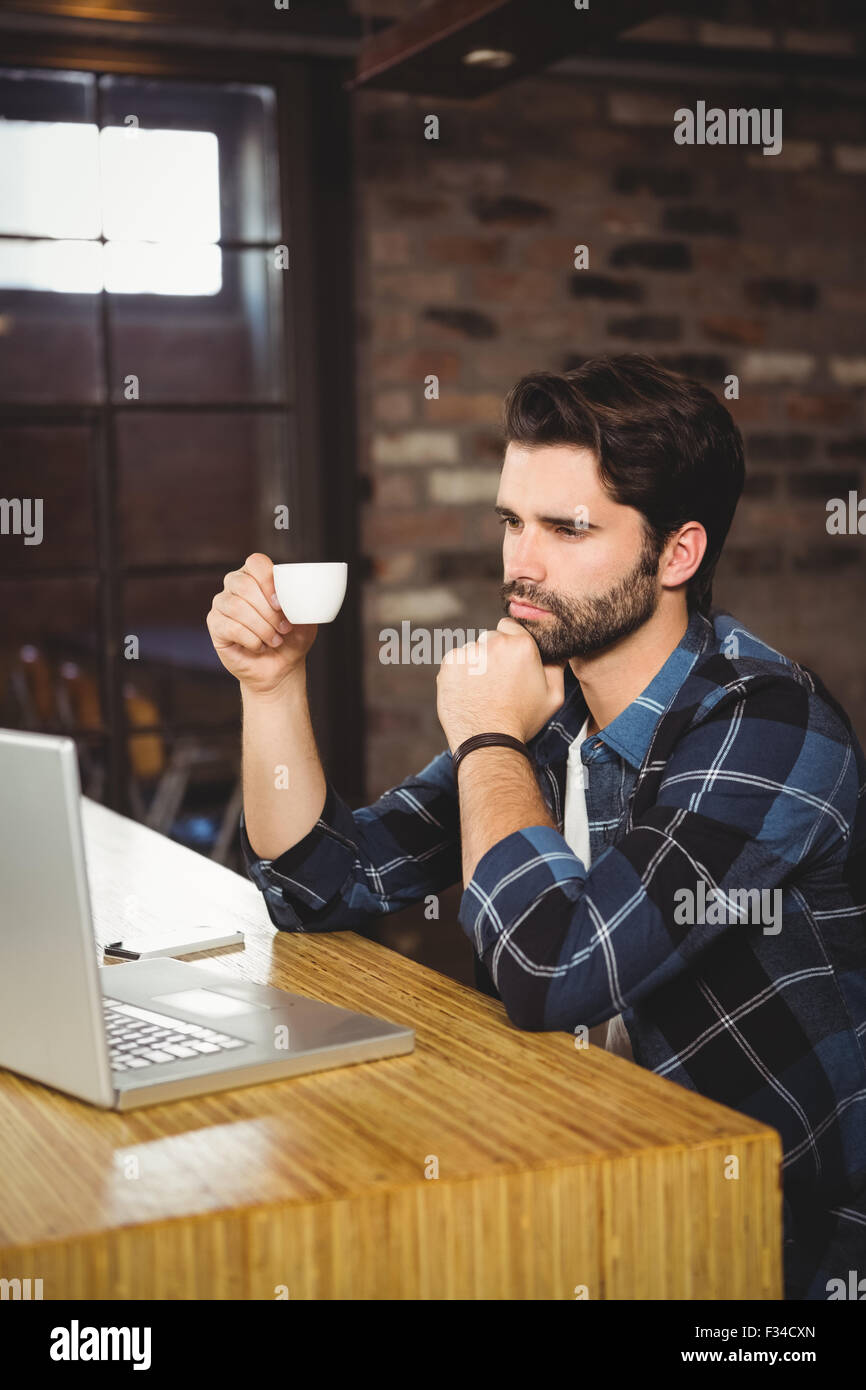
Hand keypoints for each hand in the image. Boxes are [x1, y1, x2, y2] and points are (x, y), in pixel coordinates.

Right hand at [206, 553, 317, 695]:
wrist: (280, 667)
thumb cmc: (292, 638)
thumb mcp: (305, 617)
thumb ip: (302, 600)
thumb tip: (300, 591)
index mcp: (257, 575)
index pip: (255, 563)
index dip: (268, 580)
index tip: (281, 604)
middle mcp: (235, 585)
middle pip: (244, 585)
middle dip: (268, 611)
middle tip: (284, 628)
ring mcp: (222, 604)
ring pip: (237, 607)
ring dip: (262, 627)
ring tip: (275, 640)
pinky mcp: (216, 624)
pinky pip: (231, 627)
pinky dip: (252, 640)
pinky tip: (260, 646)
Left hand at [435, 617, 565, 751]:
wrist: (488, 742)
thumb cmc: (521, 721)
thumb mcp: (553, 697)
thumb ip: (556, 668)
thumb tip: (558, 652)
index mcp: (521, 646)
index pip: (510, 626)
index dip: (510, 643)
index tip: (509, 659)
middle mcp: (494, 643)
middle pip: (490, 638)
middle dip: (493, 653)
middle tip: (497, 680)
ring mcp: (469, 652)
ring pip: (472, 651)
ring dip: (476, 664)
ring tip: (482, 690)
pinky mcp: (450, 664)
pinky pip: (456, 662)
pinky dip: (459, 673)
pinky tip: (468, 692)